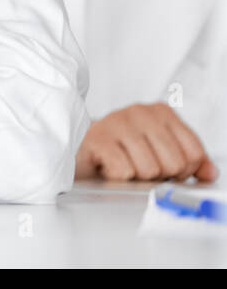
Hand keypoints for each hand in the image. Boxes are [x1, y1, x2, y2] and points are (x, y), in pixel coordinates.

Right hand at [75, 103, 218, 182]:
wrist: (79, 151)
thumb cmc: (119, 150)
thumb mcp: (160, 152)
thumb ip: (189, 160)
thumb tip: (210, 173)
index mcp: (161, 112)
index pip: (194, 153)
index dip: (183, 170)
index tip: (166, 166)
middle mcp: (140, 112)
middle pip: (175, 163)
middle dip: (160, 174)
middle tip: (142, 167)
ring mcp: (117, 122)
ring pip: (150, 169)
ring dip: (136, 176)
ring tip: (124, 165)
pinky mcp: (98, 138)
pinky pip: (125, 171)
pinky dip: (118, 176)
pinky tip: (110, 167)